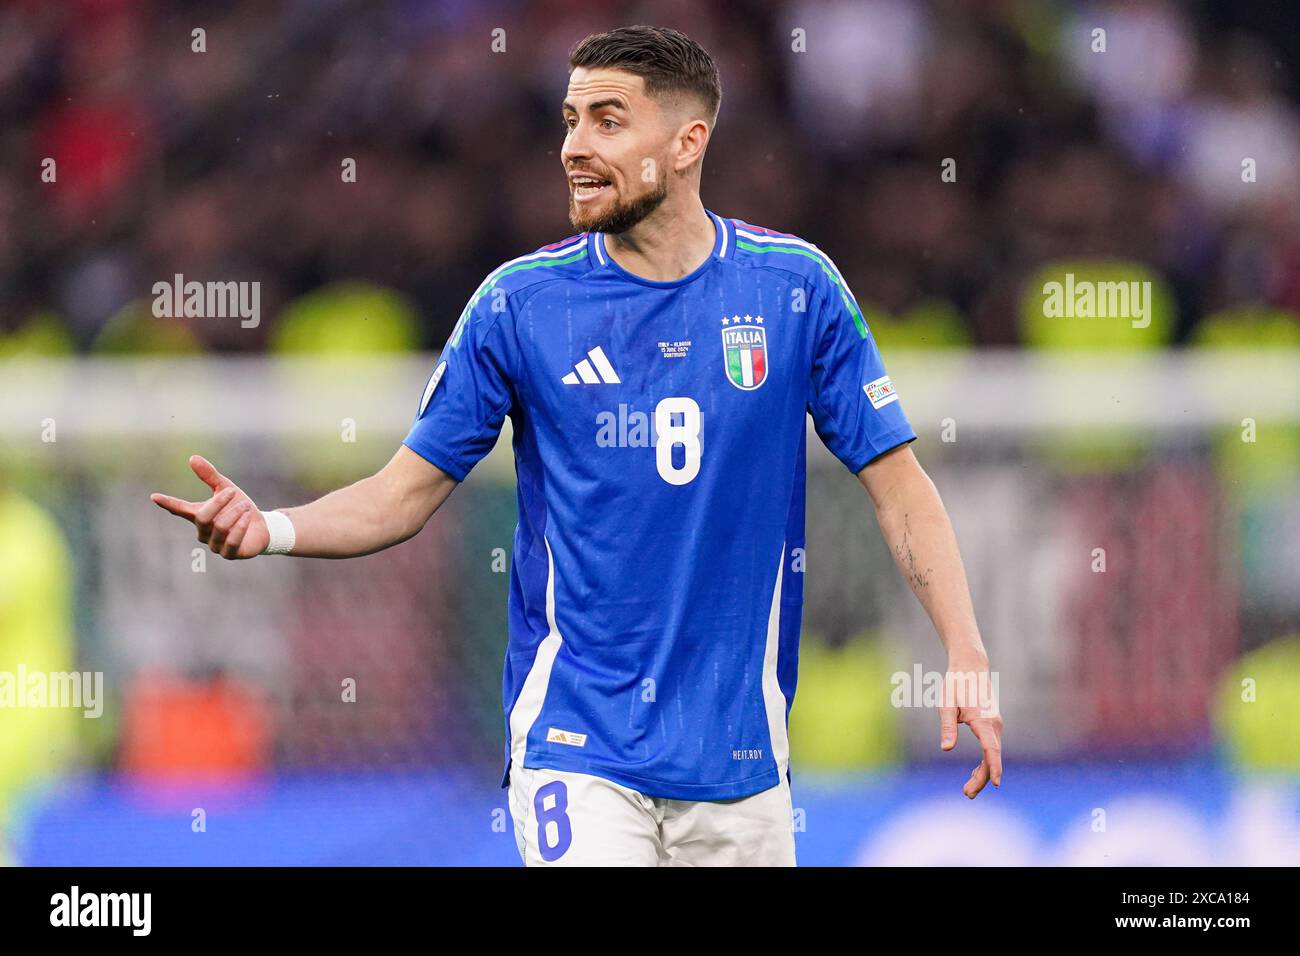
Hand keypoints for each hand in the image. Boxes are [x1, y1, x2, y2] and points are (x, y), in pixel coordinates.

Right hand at [150, 455, 269, 559]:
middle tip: (232, 491)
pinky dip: (241, 526)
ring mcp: (215, 545)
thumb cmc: (239, 508)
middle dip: (218, 502)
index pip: (180, 509)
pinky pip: (232, 540)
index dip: (168, 503)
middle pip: (203, 517)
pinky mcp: (229, 554)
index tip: (154, 496)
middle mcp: (203, 532)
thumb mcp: (226, 488)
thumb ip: (210, 476)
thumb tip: (192, 458)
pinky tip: (248, 516)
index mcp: (199, 516)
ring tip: (246, 505)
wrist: (262, 527)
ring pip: (219, 528)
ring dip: (234, 513)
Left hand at [939, 651, 1002, 798]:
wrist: (970, 667)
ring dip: (983, 773)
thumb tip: (946, 748)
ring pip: (993, 755)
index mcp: (983, 720)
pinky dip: (985, 763)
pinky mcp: (992, 725)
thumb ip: (947, 726)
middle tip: (966, 794)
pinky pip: (991, 749)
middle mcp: (994, 725)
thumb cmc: (956, 684)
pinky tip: (974, 774)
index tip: (996, 784)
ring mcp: (995, 725)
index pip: (992, 749)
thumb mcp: (946, 705)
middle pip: (992, 758)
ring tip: (967, 790)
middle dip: (982, 779)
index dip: (994, 768)